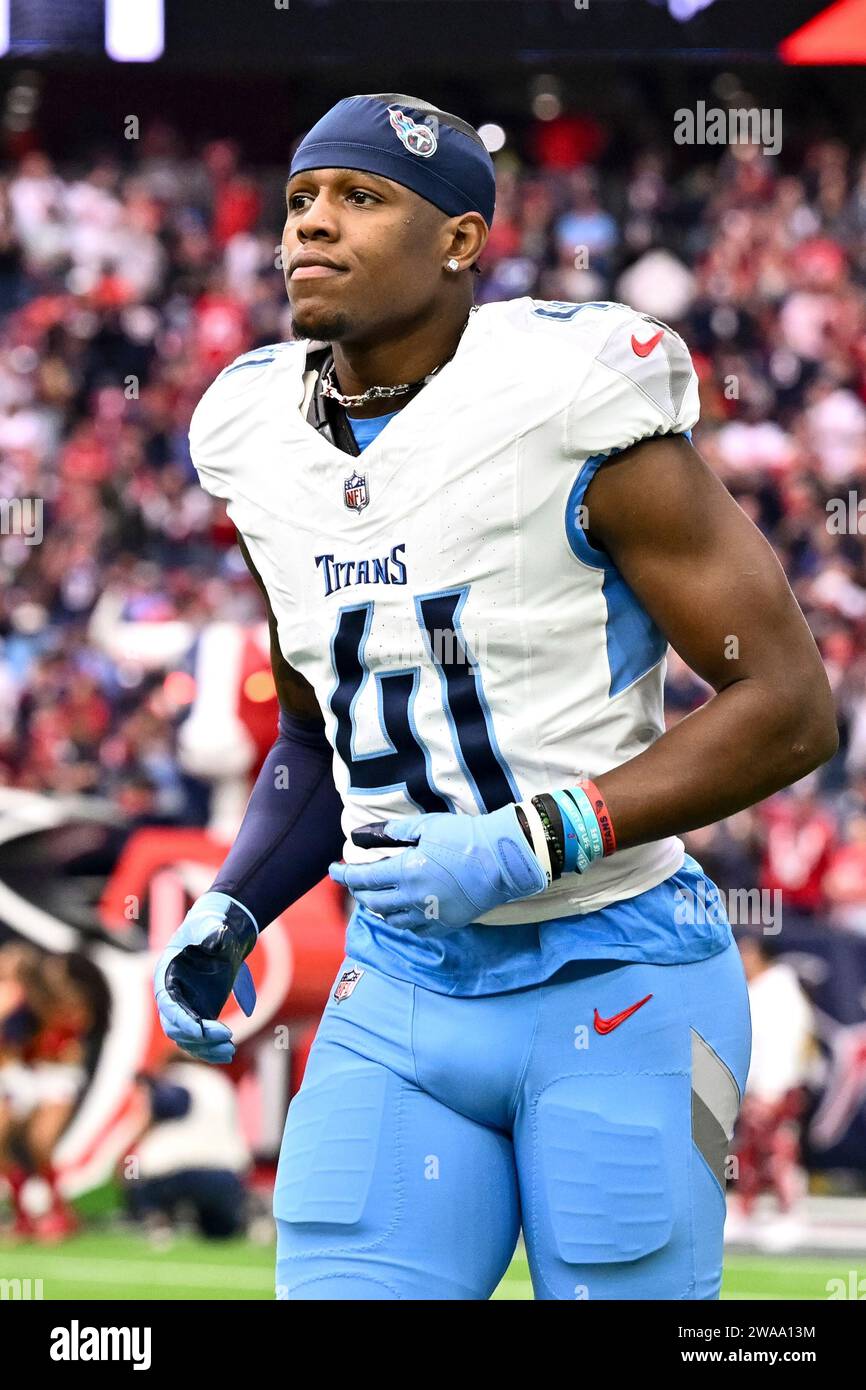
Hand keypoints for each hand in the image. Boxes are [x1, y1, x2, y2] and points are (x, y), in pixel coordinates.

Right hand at [153, 892, 258, 1062]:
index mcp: (166, 976)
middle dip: (199, 1037)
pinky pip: (200, 1039)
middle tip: (226, 1037)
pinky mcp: (200, 1014)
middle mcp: (172, 996)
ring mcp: (185, 1008)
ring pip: (188, 1039)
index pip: (168, 1006)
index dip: (182, 1020)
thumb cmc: (210, 926)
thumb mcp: (209, 926)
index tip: (202, 1030)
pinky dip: (211, 1048)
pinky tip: (228, 1052)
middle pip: (176, 1028)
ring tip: (230, 1051)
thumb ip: (210, 931)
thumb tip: (216, 938)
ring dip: (207, 1048)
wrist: (221, 934)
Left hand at [328, 806, 546, 932]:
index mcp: (405, 872)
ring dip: (377, 908)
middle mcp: (412, 899)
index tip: (333, 869)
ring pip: (391, 919)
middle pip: (372, 902)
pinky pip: (415, 929)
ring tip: (375, 896)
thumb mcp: (426, 826)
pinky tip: (402, 911)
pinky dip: (402, 920)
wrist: (504, 860)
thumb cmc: (466, 837)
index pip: (362, 878)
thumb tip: (362, 835)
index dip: (343, 874)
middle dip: (357, 892)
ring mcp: (429, 915)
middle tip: (353, 881)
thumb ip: (392, 831)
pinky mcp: (445, 924)